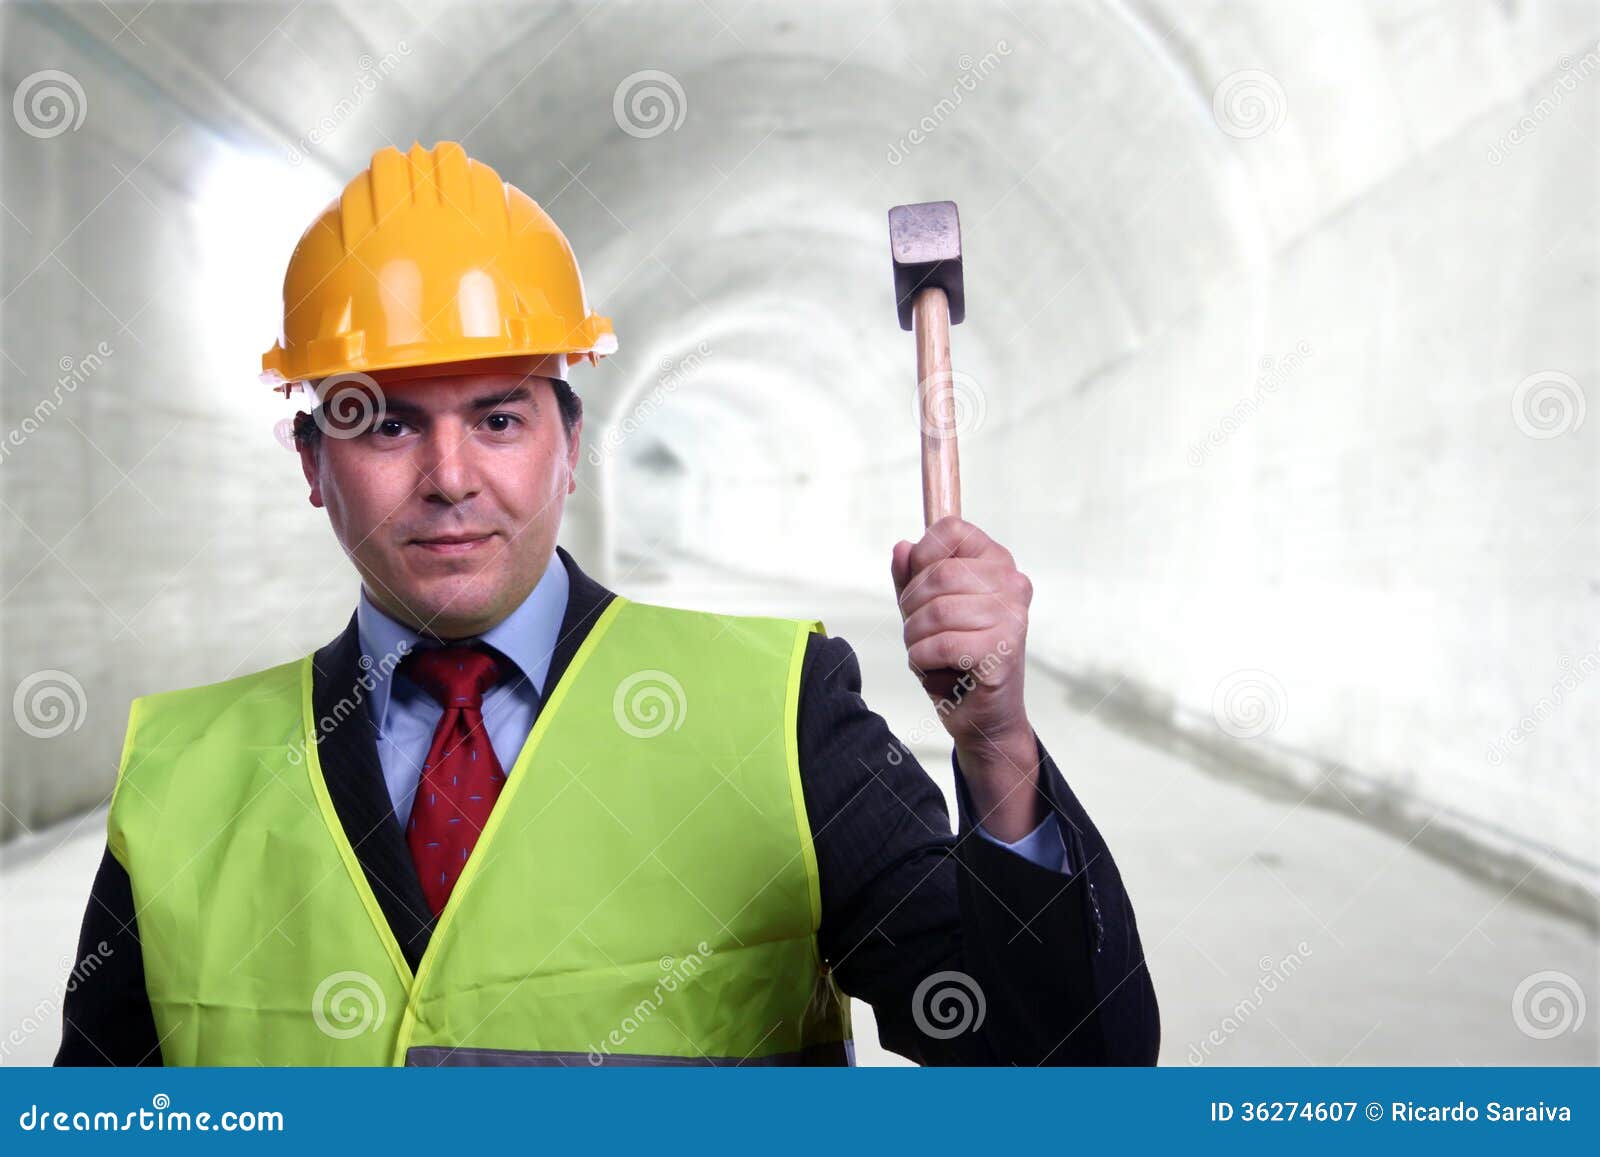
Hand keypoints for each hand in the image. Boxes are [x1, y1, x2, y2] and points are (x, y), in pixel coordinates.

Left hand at [891, 516, 1043, 838]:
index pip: (951, 529)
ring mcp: (1012, 616)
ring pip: (936, 612)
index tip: (919, 588)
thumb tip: (901, 547)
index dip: (922, 557)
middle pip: (938, 573)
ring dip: (916, 639)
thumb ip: (912, 577)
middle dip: (912, 608)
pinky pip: (942, 644)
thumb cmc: (955, 659)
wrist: (982, 716)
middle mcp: (1012, 584)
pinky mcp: (1003, 650)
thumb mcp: (925, 611)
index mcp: (997, 563)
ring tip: (927, 654)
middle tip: (919, 633)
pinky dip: (924, 660)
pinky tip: (936, 669)